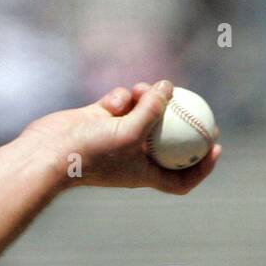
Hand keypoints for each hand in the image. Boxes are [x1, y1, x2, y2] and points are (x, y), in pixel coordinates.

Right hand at [22, 80, 221, 193]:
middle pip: (166, 140)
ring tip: (144, 89)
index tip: (216, 147)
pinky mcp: (99, 119)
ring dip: (147, 99)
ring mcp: (116, 137)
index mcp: (146, 173)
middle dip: (179, 121)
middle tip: (195, 104)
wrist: (49, 152)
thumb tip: (169, 86)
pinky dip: (122, 97)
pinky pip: (121, 103)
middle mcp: (133, 157)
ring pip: (143, 114)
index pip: (182, 178)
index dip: (203, 167)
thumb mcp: (132, 132)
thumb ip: (153, 110)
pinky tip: (118, 98)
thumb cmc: (93, 152)